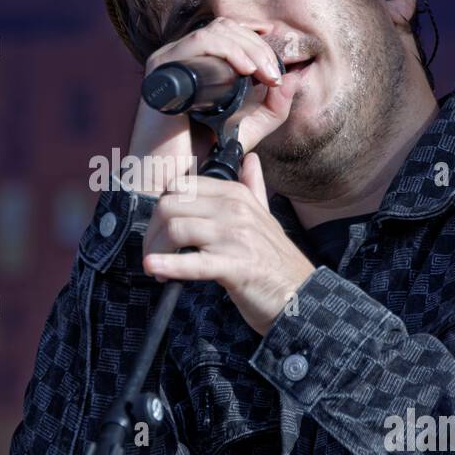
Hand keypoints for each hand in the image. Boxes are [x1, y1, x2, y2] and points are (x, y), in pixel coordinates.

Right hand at [126, 18, 298, 194]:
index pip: (228, 31)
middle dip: (258, 47)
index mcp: (196, 63)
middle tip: (275, 75)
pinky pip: (198, 43)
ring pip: (214, 31)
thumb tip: (293, 77)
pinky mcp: (161, 69)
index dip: (256, 38)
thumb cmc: (204, 154)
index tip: (277, 65)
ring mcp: (168, 60)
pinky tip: (245, 71)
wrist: (173, 177)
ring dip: (248, 48)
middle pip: (224, 28)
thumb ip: (273, 106)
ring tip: (264, 74)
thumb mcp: (249, 128)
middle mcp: (180, 57)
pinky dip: (228, 50)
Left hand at [142, 151, 315, 335]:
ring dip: (157, 252)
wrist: (301, 294)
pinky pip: (194, 262)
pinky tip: (154, 269)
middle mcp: (235, 209)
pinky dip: (169, 266)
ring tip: (158, 272)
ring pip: (176, 231)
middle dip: (153, 233)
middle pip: (170, 207)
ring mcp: (236, 236)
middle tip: (154, 254)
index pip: (179, 187)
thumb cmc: (276, 260)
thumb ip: (253, 187)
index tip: (160, 232)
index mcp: (236, 194)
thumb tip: (250, 160)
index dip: (161, 210)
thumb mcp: (265, 217)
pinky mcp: (236, 266)